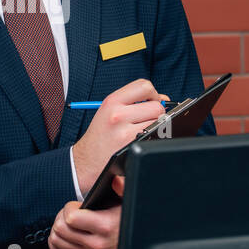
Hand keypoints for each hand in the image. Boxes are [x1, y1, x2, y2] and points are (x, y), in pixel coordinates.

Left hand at [49, 182, 124, 248]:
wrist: (136, 240)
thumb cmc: (128, 217)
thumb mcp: (128, 200)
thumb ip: (123, 188)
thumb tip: (116, 181)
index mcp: (105, 226)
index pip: (71, 218)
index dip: (70, 207)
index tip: (77, 205)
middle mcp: (96, 243)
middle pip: (60, 229)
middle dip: (62, 216)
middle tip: (72, 212)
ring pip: (56, 241)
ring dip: (58, 228)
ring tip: (69, 222)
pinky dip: (57, 242)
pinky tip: (65, 233)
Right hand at [70, 79, 168, 196]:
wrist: (85, 163)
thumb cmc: (100, 138)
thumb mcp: (109, 112)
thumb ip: (133, 102)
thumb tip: (164, 99)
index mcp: (111, 101)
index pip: (144, 86)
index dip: (153, 94)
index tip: (151, 103)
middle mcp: (117, 113)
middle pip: (156, 105)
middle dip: (157, 113)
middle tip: (148, 121)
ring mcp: (124, 131)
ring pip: (159, 121)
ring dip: (156, 127)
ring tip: (143, 133)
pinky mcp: (132, 146)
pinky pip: (155, 136)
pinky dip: (154, 138)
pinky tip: (144, 142)